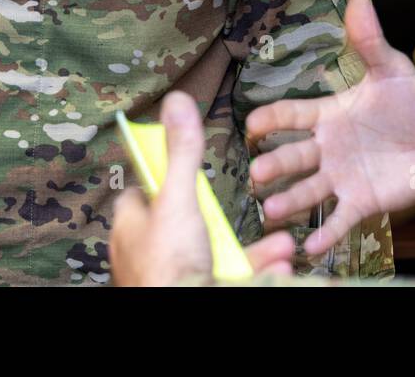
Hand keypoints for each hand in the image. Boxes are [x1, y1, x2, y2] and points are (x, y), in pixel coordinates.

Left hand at [111, 91, 295, 285]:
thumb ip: (182, 154)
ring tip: (281, 242)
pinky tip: (279, 262)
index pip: (142, 192)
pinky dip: (259, 268)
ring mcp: (178, 275)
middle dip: (224, 216)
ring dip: (255, 247)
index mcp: (134, 226)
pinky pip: (234, 274)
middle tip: (242, 209)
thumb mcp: (179, 200)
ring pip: (218, 252)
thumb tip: (177, 103)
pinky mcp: (202, 288)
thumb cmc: (167, 270)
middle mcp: (152, 253)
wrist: (184, 312)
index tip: (188, 165)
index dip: (164, 176)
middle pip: (189, 222)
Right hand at [246, 0, 414, 256]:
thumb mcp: (391, 70)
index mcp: (329, 114)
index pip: (292, 116)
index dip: (272, 119)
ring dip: (289, 201)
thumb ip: (370, 41)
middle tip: (255, 173)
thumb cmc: (411, 103)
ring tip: (271, 211)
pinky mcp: (362, 202)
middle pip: (293, 157)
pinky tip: (311, 245)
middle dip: (274, 164)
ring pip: (308, 190)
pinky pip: (340, 218)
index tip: (251, 123)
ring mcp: (341, 177)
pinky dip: (325, 232)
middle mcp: (327, 148)